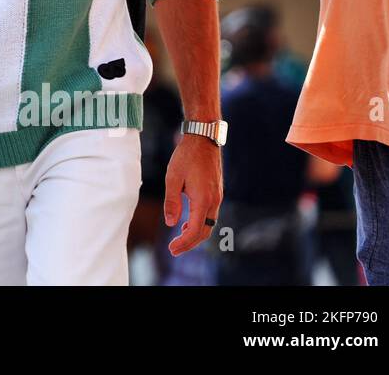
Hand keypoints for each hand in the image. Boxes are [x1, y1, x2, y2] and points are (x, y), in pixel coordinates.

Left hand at [164, 133, 222, 256]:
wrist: (203, 139)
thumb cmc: (186, 157)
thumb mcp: (173, 178)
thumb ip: (172, 202)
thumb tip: (171, 222)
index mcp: (203, 200)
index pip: (196, 230)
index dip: (184, 243)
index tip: (172, 249)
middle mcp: (214, 201)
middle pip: (205, 231)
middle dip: (190, 243)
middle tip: (174, 250)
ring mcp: (217, 196)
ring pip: (209, 223)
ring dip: (196, 233)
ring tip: (180, 238)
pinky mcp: (216, 192)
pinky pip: (210, 214)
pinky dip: (200, 223)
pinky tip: (188, 222)